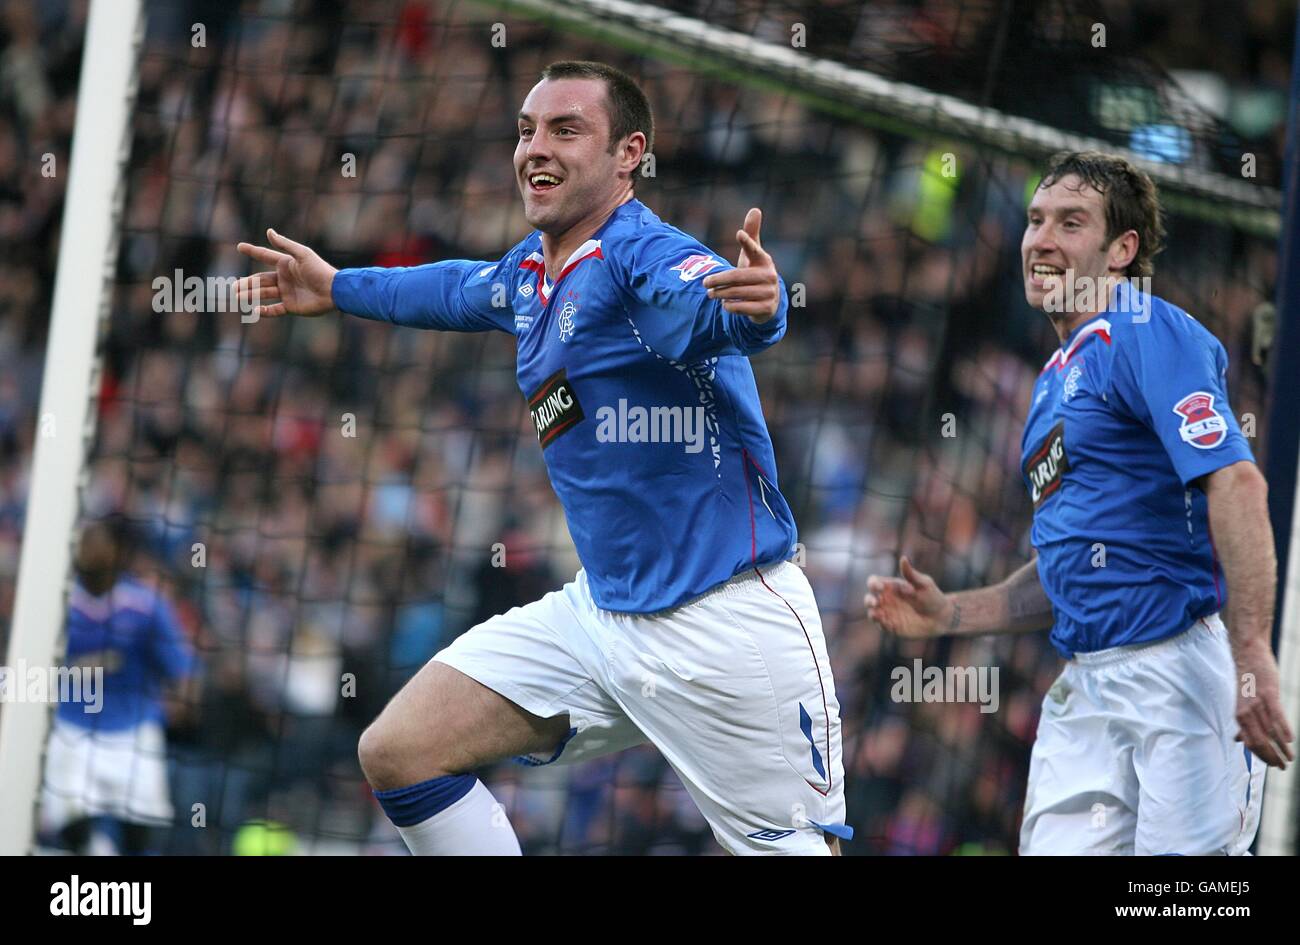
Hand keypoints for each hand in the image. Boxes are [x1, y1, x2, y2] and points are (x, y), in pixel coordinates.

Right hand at [235, 228, 337, 318]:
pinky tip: (254, 310)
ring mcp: (287, 293)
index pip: (265, 256)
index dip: (253, 251)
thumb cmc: (320, 270)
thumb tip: (268, 231)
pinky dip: (265, 311)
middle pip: (260, 280)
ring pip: (264, 294)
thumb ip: (285, 245)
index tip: (239, 247)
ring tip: (237, 297)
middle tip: (233, 286)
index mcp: (286, 264)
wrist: (334, 291)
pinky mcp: (292, 307)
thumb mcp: (302, 254)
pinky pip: (275, 310)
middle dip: (246, 283)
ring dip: (250, 295)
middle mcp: (284, 278)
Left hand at [701, 207, 780, 322]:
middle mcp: (769, 276)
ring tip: (710, 294)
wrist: (769, 302)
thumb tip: (755, 209)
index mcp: (764, 260)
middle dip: (718, 280)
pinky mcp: (766, 309)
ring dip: (721, 294)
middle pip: (737, 277)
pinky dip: (730, 306)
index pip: (754, 250)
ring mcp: (769, 293)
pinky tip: (725, 304)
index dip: (747, 242)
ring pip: (738, 293)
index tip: (738, 234)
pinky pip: (742, 308)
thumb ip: (752, 234)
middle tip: (704, 283)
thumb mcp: (752, 255)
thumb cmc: (755, 272)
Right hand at [864, 556, 953, 637]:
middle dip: (869, 600)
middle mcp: (887, 600)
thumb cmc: (933, 597)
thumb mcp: (924, 584)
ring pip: (872, 613)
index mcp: (891, 587)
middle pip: (869, 598)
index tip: (880, 587)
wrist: (941, 617)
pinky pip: (881, 626)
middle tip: (875, 602)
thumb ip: (911, 574)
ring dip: (872, 613)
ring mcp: (888, 613)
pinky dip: (881, 624)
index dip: (873, 584)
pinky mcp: (892, 627)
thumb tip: (903, 558)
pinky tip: (886, 623)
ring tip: (877, 614)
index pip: (874, 582)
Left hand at [1233, 641, 1294, 768]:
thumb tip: (1238, 740)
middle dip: (1271, 758)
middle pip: (1259, 742)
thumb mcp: (1240, 703)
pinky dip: (1284, 729)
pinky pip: (1276, 715)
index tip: (1272, 765)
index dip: (1262, 756)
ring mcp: (1257, 703)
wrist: (1247, 652)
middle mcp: (1245, 712)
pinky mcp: (1268, 693)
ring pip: (1269, 732)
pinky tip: (1290, 741)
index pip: (1250, 743)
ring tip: (1290, 758)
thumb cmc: (1247, 679)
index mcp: (1239, 715)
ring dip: (1281, 748)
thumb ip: (1242, 723)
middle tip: (1283, 767)